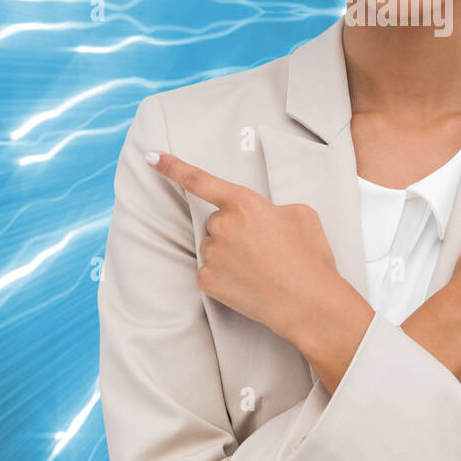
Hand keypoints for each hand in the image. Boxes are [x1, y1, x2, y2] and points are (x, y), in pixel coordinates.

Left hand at [146, 150, 346, 343]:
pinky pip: (211, 271)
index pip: (199, 179)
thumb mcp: (301, 214)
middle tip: (265, 248)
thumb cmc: (310, 256)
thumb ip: (272, 208)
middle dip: (235, 230)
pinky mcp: (207, 281)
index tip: (150, 157)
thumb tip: (263, 218)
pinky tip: (250, 283)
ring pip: (215, 247)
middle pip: (217, 221)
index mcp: (243, 202)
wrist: (309, 303)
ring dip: (231, 254)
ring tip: (263, 269)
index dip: (172, 166)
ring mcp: (212, 254)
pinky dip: (227, 276)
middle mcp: (221, 225)